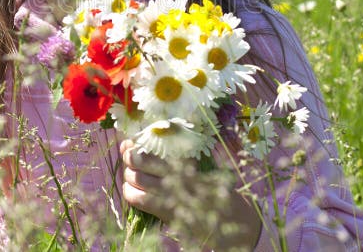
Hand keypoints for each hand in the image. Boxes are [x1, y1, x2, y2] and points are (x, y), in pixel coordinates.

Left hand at [120, 139, 261, 248]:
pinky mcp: (168, 212)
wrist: (234, 222)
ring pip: (138, 178)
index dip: (139, 142)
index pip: (158, 145)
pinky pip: (141, 200)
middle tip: (129, 155)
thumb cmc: (217, 191)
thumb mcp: (207, 168)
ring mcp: (173, 193)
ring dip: (129, 175)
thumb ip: (185, 156)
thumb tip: (156, 142)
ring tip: (130, 173)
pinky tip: (132, 191)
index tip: (131, 140)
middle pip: (143, 160)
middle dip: (130, 156)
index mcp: (190, 160)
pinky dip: (131, 194)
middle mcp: (180, 174)